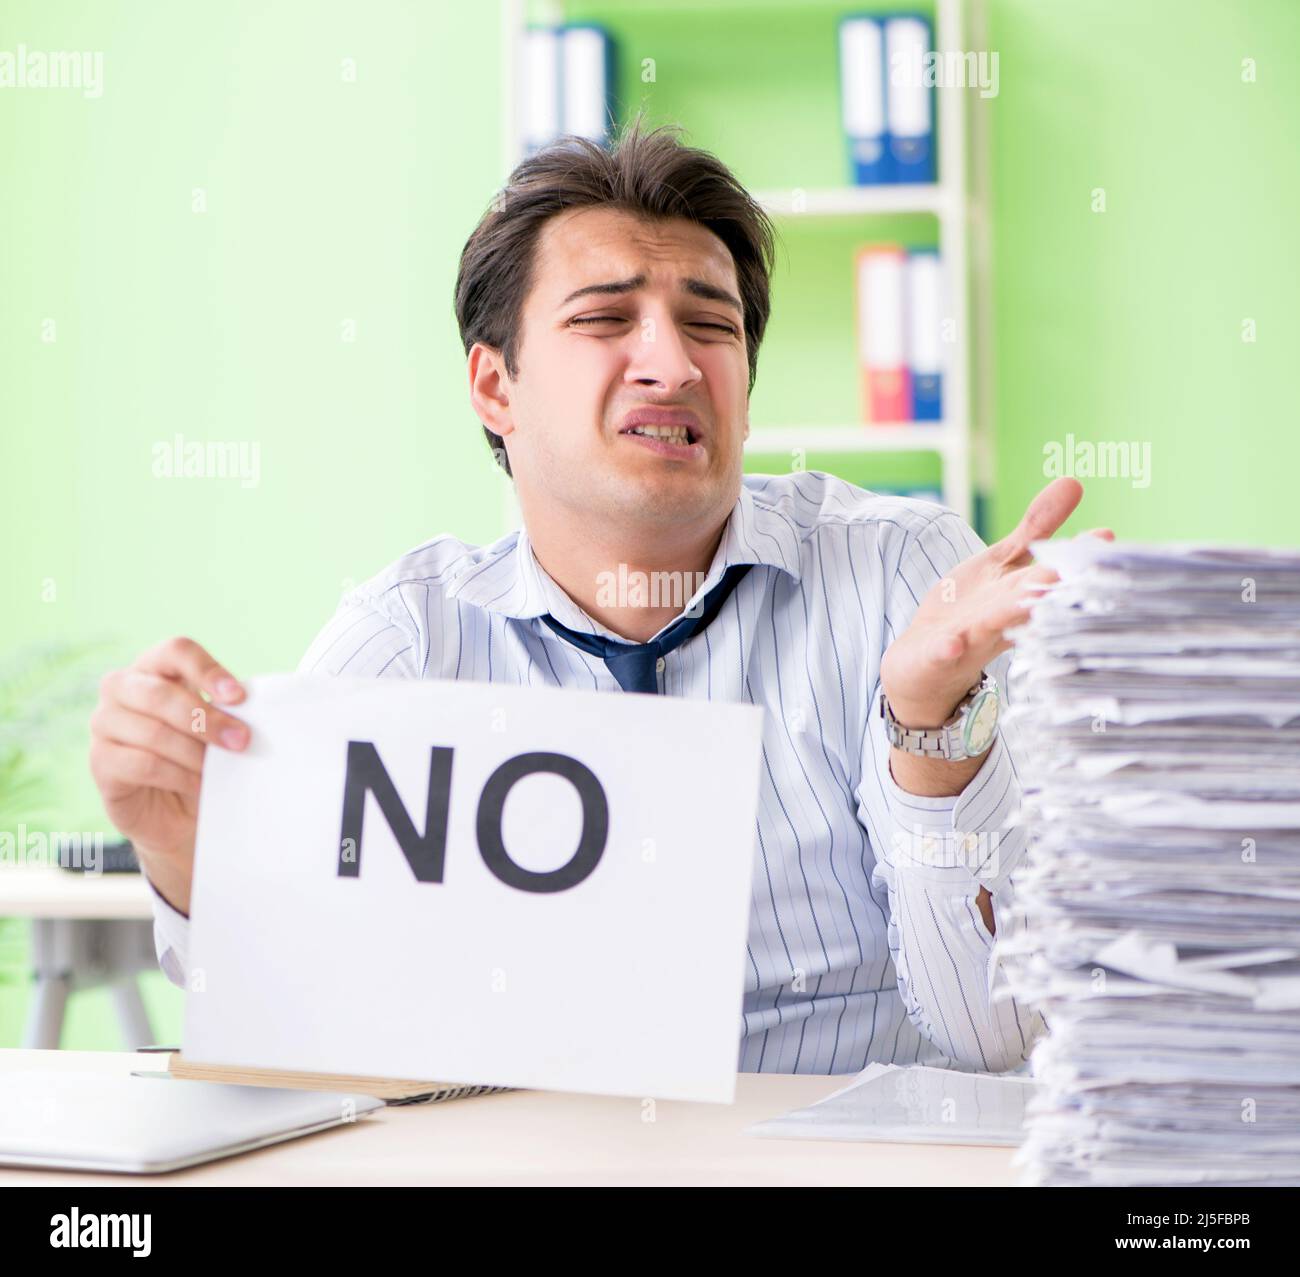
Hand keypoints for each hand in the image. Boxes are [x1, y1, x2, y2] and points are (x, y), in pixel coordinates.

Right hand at [88, 637, 248, 915]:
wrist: (178, 811)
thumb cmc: (200, 757)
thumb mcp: (217, 728)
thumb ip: (228, 710)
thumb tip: (256, 706)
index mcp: (155, 667)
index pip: (176, 650)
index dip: (208, 670)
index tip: (239, 697)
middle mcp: (121, 688)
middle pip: (161, 693)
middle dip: (206, 719)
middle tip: (241, 741)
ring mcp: (104, 723)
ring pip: (153, 732)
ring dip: (194, 753)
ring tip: (219, 770)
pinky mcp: (100, 761)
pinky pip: (142, 764)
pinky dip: (178, 775)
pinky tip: (200, 785)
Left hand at [880, 478, 1113, 728]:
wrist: (927, 665)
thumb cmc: (973, 609)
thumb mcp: (1002, 563)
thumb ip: (1035, 528)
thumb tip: (1073, 482)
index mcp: (1022, 594)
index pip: (1052, 572)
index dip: (1076, 556)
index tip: (1106, 537)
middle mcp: (1003, 618)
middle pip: (1028, 598)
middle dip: (1047, 584)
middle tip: (1068, 568)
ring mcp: (971, 638)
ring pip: (993, 625)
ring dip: (1009, 613)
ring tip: (1028, 598)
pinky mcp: (938, 654)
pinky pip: (944, 652)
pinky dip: (948, 649)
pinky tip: (952, 643)